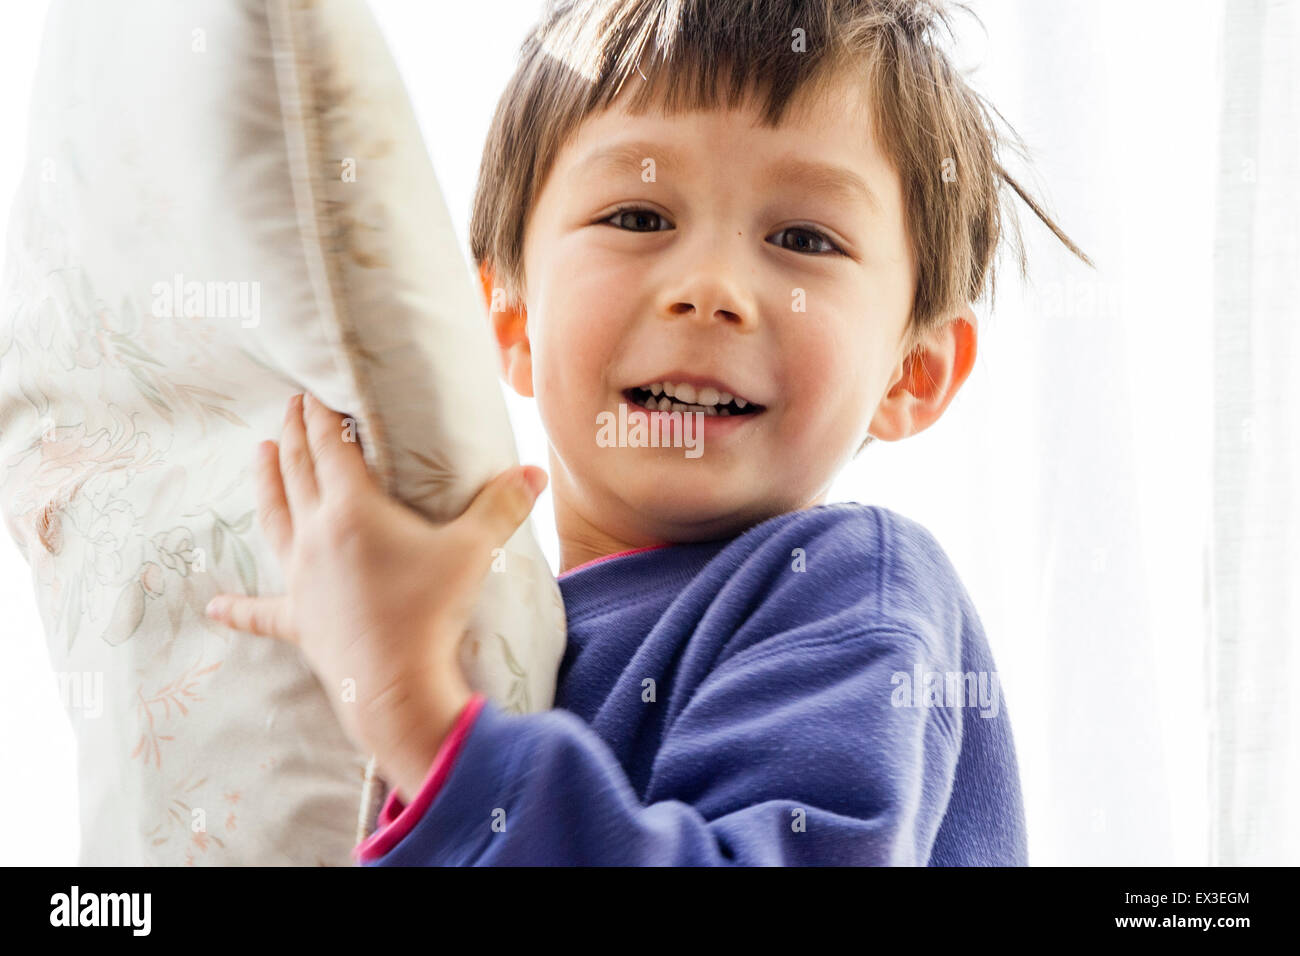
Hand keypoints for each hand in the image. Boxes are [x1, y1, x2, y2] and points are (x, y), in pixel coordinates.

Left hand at [204, 391, 547, 797]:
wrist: (396, 686)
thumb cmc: (430, 611)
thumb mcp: (472, 551)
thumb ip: (502, 507)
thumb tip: (533, 471)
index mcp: (352, 510)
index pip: (330, 448)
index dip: (322, 416)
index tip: (315, 391)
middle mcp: (316, 536)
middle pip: (297, 473)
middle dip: (295, 435)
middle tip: (290, 407)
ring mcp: (301, 578)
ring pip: (274, 519)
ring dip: (266, 483)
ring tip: (260, 453)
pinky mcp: (300, 620)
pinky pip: (263, 611)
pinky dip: (239, 608)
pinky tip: (214, 607)